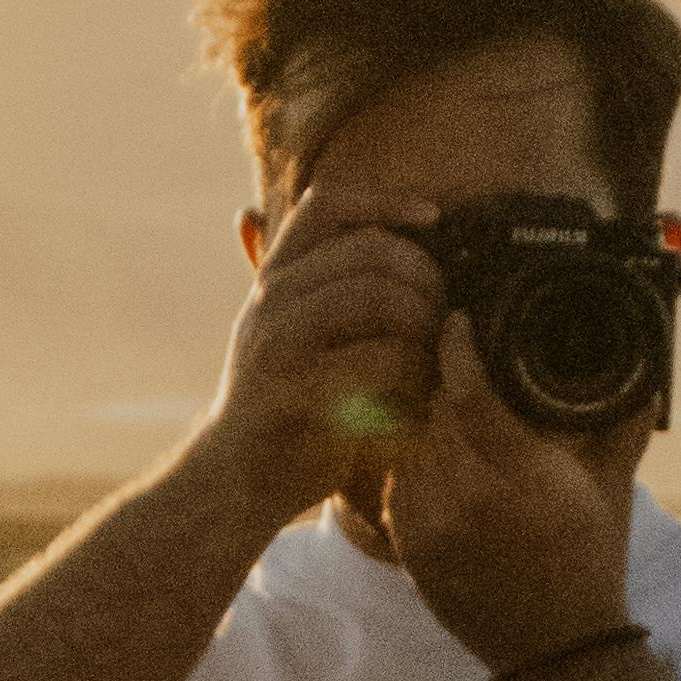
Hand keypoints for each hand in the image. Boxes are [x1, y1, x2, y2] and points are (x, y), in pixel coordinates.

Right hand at [198, 202, 451, 534]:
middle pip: (373, 253)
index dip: (386, 202)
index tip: (434, 218)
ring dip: (426, 330)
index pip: (327, 206)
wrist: (236, 479)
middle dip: (427, 282)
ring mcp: (280, 347)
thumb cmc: (288, 401)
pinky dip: (417, 380)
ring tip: (431, 366)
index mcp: (275, 280)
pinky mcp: (299, 396)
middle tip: (444, 323)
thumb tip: (401, 229)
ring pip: (383, 300)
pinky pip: (385, 363)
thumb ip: (333, 283)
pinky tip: (414, 404)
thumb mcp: (295, 329)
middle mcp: (271, 303)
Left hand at [376, 316, 648, 671]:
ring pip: (410, 442)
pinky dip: (413, 462)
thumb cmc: (590, 562)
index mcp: (525, 479)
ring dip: (426, 423)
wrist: (555, 649)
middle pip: (434, 411)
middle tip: (459, 368)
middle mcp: (471, 500)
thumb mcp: (613, 489)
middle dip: (447, 386)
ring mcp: (432, 527)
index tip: (457, 321)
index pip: (469, 394)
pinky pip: (395, 480)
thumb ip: (623, 424)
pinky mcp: (407, 548)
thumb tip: (643, 371)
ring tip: (448, 415)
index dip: (457, 348)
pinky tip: (438, 461)